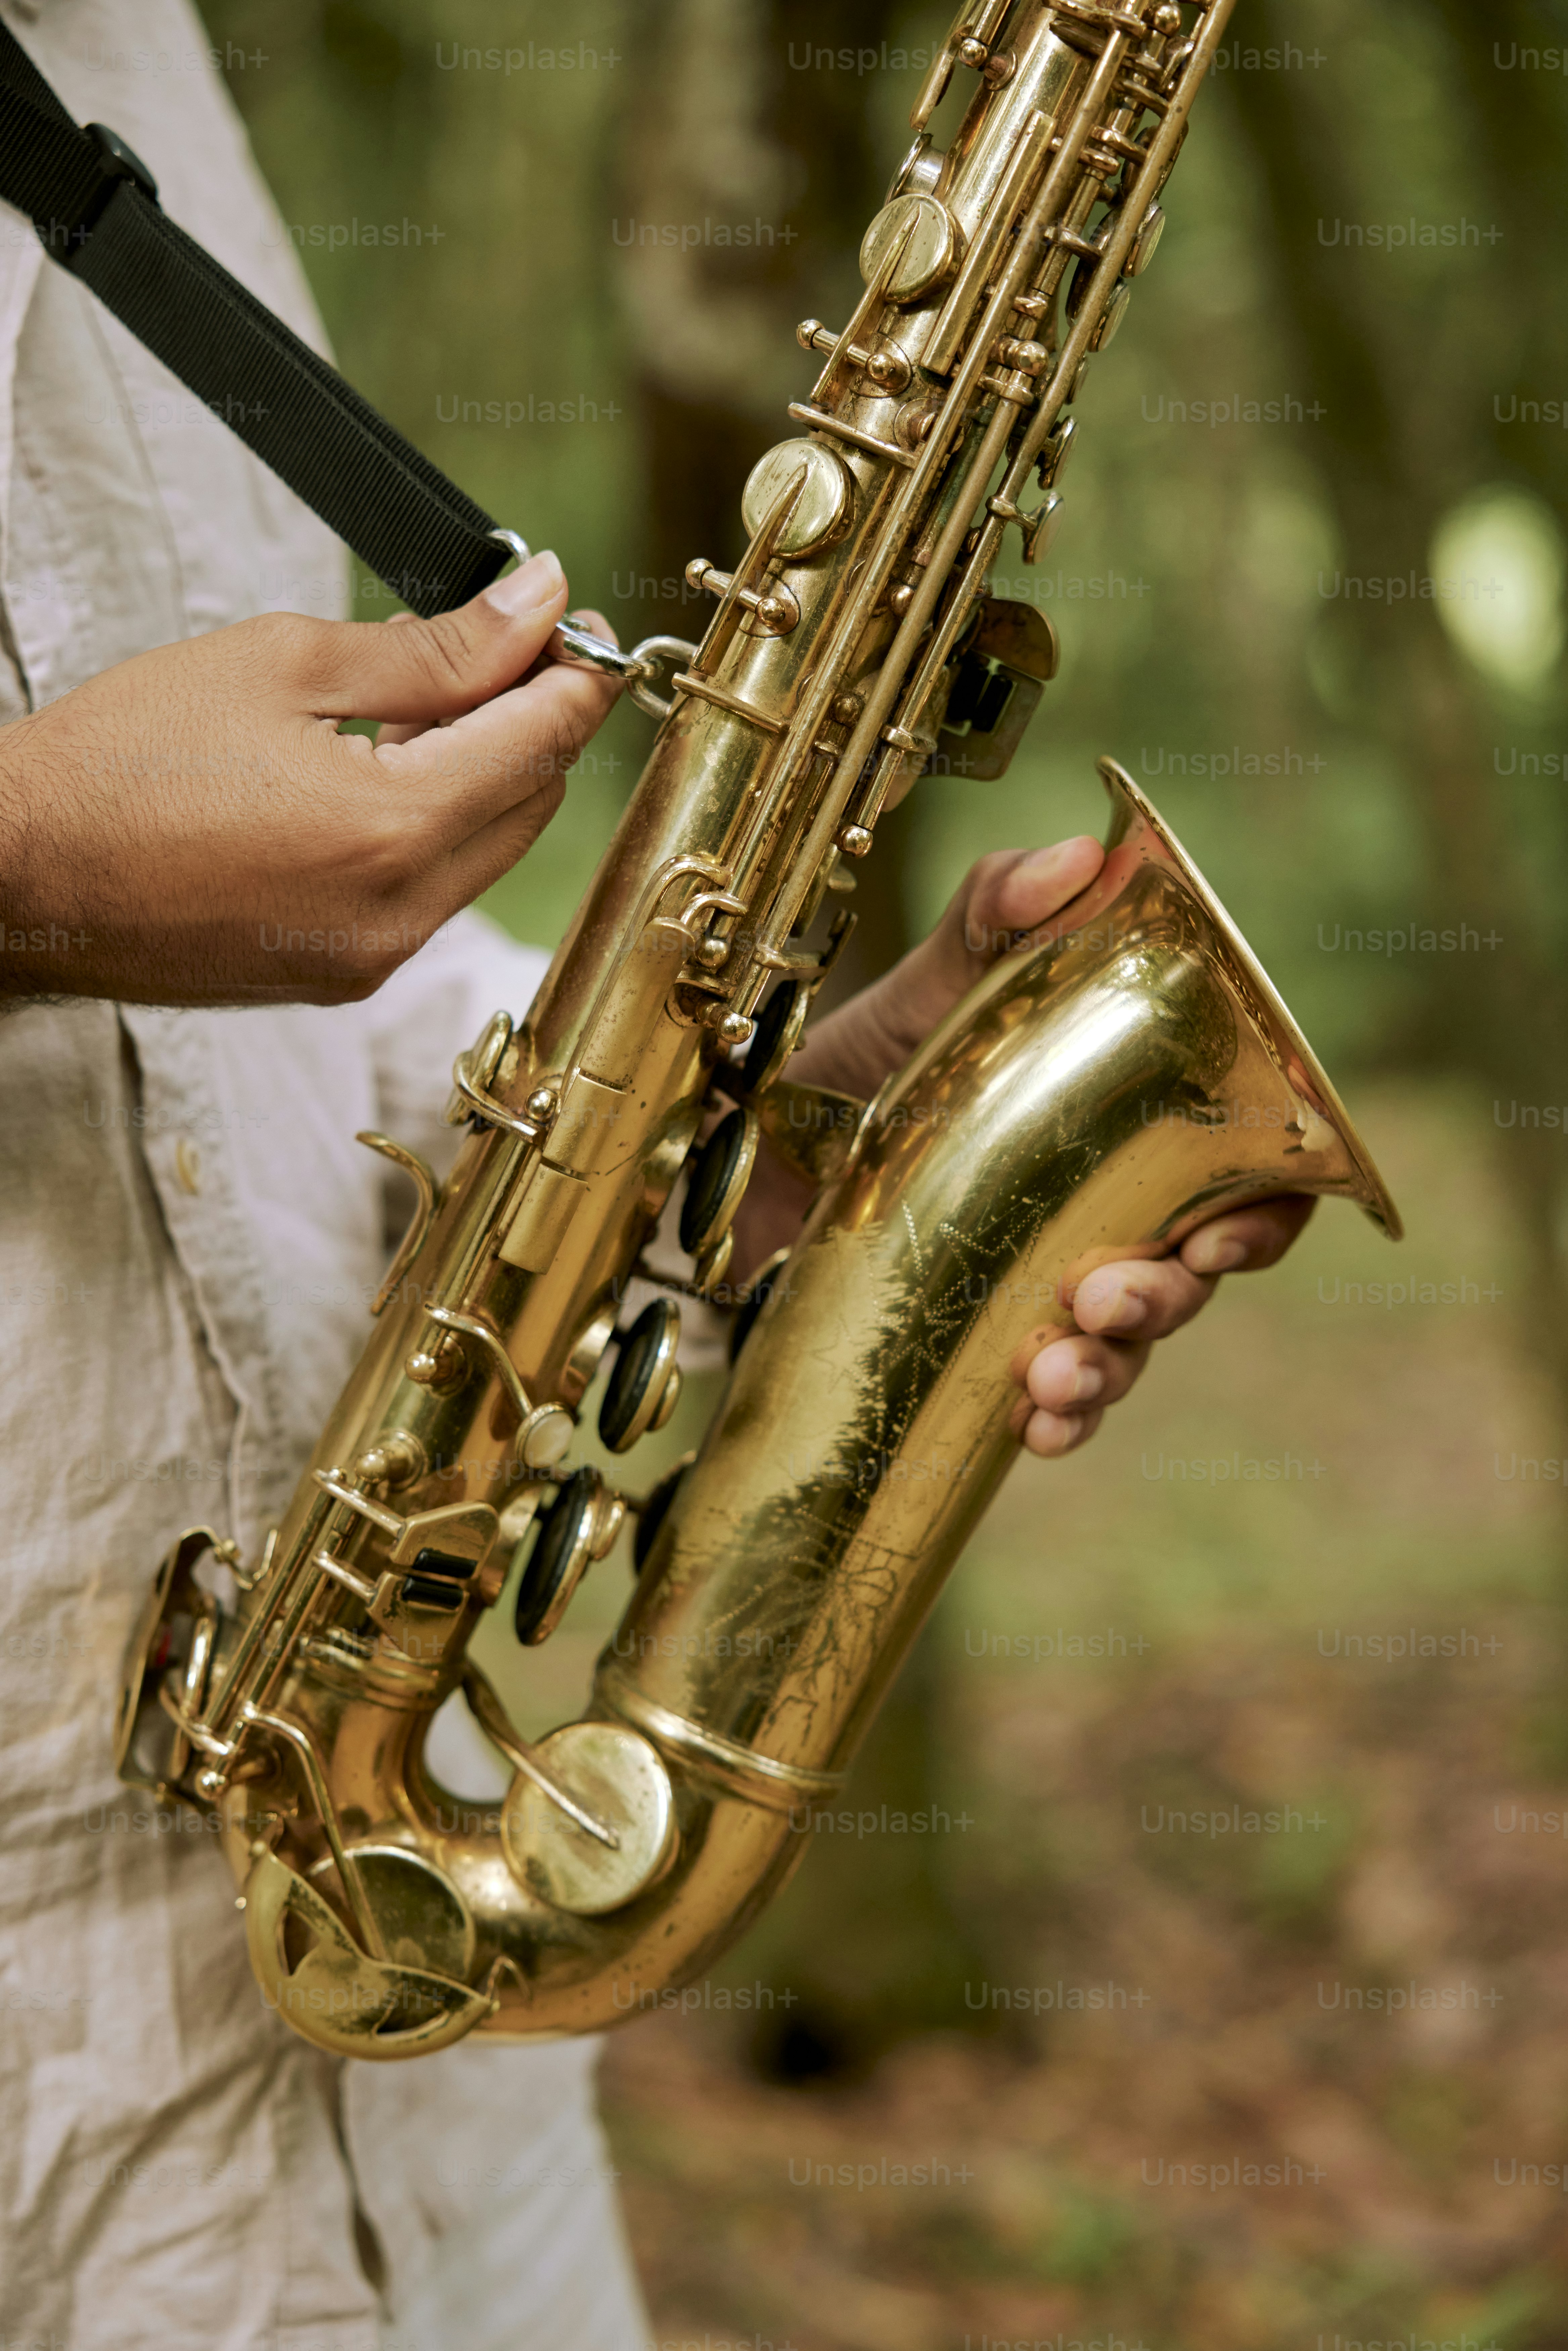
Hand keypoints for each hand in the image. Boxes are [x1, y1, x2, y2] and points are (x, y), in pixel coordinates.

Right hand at [0, 550, 617, 1007]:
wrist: (22, 870)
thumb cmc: (123, 759)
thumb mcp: (284, 664)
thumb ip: (434, 648)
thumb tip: (535, 604)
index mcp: (390, 830)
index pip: (541, 743)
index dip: (574, 673)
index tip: (582, 625)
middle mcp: (397, 915)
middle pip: (528, 805)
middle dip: (535, 722)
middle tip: (511, 648)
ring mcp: (371, 959)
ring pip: (484, 853)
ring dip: (483, 775)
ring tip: (428, 704)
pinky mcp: (340, 977)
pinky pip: (427, 894)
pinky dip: (430, 829)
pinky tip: (384, 773)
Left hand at [734, 838, 1314, 1456]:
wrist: (731, 1171)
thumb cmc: (840, 1078)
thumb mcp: (911, 993)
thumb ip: (991, 918)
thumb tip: (1079, 857)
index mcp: (1122, 1134)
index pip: (1242, 1180)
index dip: (1266, 1214)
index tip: (1224, 1236)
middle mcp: (1101, 1218)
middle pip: (1190, 1276)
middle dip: (1167, 1299)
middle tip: (1104, 1295)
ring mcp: (1044, 1292)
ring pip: (1126, 1350)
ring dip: (1110, 1370)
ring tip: (1054, 1374)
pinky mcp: (979, 1352)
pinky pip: (1051, 1409)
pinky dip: (1059, 1426)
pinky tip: (1034, 1430)